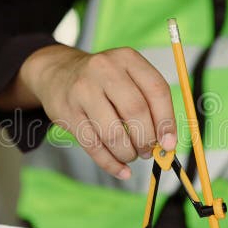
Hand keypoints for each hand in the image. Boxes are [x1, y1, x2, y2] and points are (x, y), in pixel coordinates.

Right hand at [5, 44, 176, 179]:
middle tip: (148, 151)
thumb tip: (168, 143)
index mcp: (127, 58)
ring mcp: (83, 91)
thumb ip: (150, 105)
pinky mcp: (67, 113)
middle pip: (136, 111)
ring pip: (113, 133)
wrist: (57, 73)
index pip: (157, 90)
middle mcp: (104, 69)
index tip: (170, 142)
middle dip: (147, 139)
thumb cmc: (103, 81)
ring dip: (128, 153)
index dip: (167, 120)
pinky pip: (93, 146)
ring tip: (131, 154)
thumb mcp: (128, 77)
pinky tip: (121, 169)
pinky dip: (111, 163)